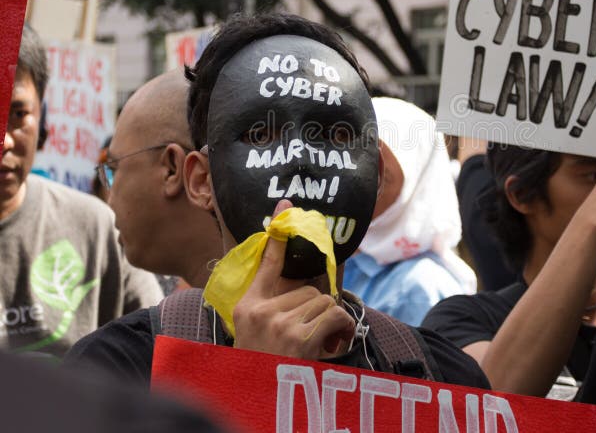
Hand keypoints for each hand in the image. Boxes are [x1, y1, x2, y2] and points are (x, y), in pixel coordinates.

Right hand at [232, 199, 354, 358]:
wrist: (261, 399)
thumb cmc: (265, 363)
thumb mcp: (258, 333)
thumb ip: (275, 306)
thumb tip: (308, 288)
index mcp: (248, 305)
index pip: (267, 262)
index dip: (279, 232)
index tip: (286, 204)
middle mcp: (262, 311)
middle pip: (308, 289)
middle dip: (316, 309)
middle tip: (309, 333)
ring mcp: (280, 324)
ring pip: (324, 301)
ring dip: (328, 321)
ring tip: (317, 342)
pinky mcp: (300, 338)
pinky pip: (334, 314)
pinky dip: (340, 328)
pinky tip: (331, 344)